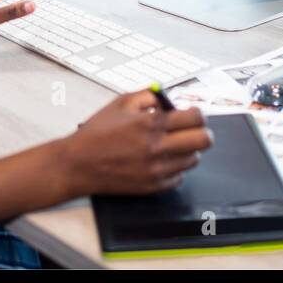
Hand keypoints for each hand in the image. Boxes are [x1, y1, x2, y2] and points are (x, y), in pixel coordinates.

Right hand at [59, 91, 211, 195]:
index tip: (192, 114)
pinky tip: (160, 160)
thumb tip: (172, 98)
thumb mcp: (121, 103)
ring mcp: (157, 170)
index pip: (196, 118)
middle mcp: (157, 147)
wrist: (78, 164)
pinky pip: (179, 176)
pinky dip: (174, 167)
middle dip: (202, 132)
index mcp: (150, 124)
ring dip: (186, 149)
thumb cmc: (97, 132)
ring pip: (194, 159)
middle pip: (204, 140)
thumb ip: (149, 95)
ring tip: (170, 144)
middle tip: (191, 130)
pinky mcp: (153, 186)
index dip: (197, 113)